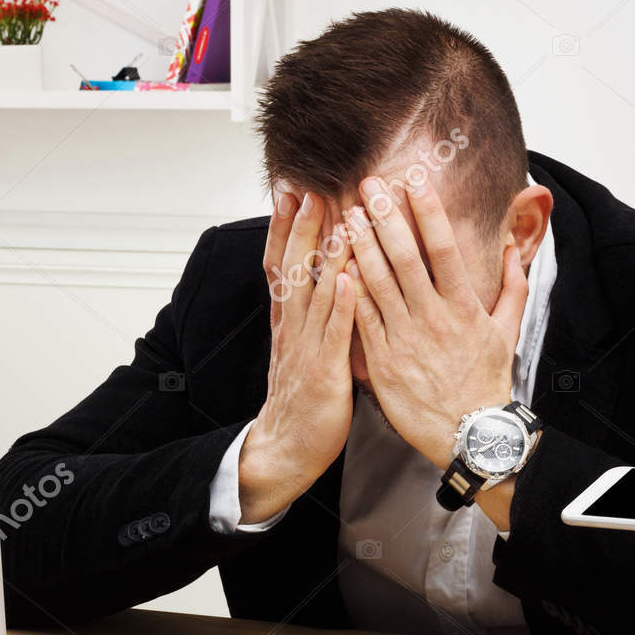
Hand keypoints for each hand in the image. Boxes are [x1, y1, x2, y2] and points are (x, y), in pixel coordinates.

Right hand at [237, 192, 356, 522]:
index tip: (291, 190)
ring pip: (314, 292)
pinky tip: (351, 280)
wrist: (287, 446)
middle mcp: (292, 327)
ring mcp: (306, 347)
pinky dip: (341, 306)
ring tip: (335, 218)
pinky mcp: (324, 371)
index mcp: (288, 320)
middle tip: (309, 188)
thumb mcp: (302, 346)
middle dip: (301, 227)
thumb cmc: (303, 396)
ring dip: (324, 255)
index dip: (285, 227)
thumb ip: (311, 312)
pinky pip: (334, 334)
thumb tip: (323, 277)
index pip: (283, 264)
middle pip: (293, 268)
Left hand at [345, 175, 526, 470]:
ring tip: (349, 215)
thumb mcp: (508, 332)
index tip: (415, 179)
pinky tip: (337, 264)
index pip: (443, 247)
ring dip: (361, 245)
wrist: (469, 435)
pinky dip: (349, 290)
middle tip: (370, 185)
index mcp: (464, 307)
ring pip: (378, 283)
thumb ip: (511, 287)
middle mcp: (433, 318)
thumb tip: (510, 250)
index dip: (428, 210)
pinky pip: (362, 319)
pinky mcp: (383, 361)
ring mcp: (406, 339)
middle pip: (405, 257)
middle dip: (386, 217)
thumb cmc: (487, 383)